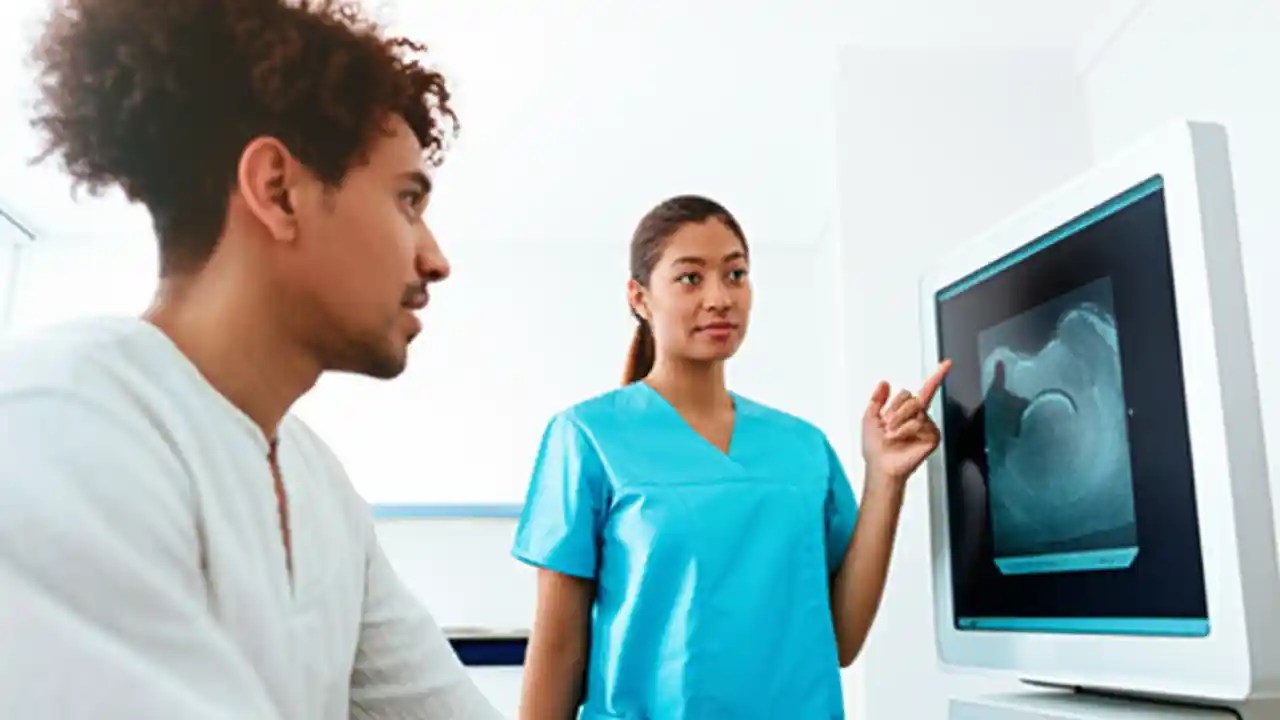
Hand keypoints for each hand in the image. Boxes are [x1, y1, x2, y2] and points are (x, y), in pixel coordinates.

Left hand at [861, 360, 951, 485]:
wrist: (880, 466)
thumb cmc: (875, 447)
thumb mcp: (869, 418)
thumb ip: (877, 399)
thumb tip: (884, 382)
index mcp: (908, 410)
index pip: (925, 390)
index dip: (937, 376)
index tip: (947, 364)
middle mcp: (921, 416)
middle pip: (912, 397)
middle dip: (895, 409)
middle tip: (887, 425)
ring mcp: (928, 427)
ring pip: (916, 409)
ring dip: (898, 420)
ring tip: (891, 434)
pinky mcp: (932, 437)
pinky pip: (920, 423)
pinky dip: (906, 430)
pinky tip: (901, 439)